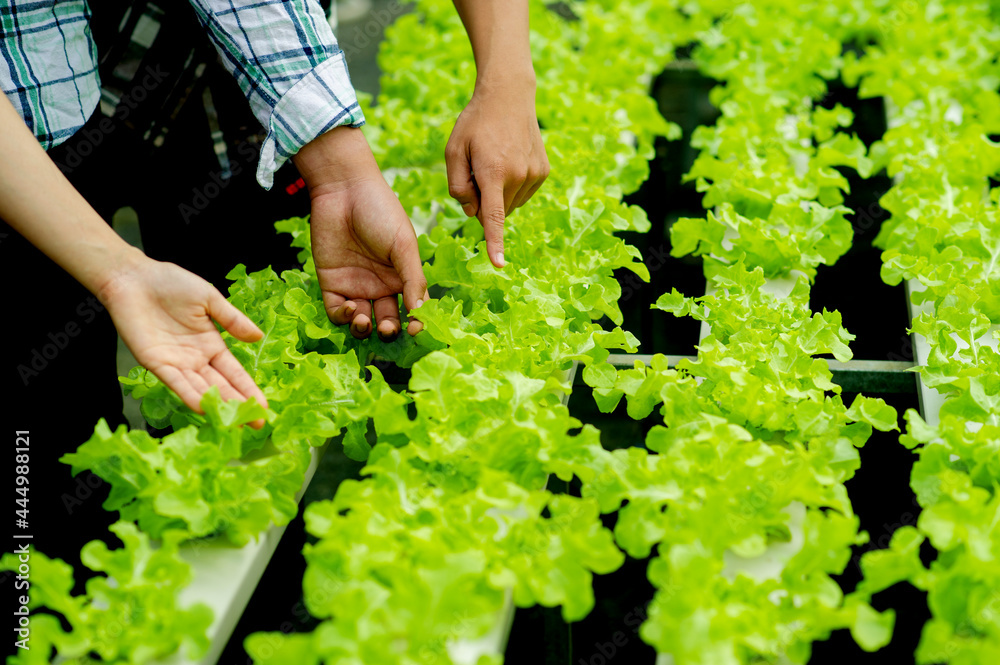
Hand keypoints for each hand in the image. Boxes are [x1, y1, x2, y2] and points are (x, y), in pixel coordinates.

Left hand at [99, 251, 269, 426]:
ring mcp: (176, 363)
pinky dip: (188, 395)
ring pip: (200, 388)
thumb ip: (232, 320)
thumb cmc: (171, 283)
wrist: (134, 279)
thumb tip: (258, 336)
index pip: (234, 372)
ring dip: (217, 405)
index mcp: (211, 344)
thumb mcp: (209, 299)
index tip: (263, 407)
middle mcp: (196, 359)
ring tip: (235, 422)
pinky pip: (175, 382)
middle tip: (257, 425)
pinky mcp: (155, 363)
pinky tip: (203, 408)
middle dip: (238, 405)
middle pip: (221, 386)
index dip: (249, 389)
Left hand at [294, 127, 428, 339]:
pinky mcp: (331, 283)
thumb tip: (421, 312)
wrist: (344, 190)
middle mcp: (380, 285)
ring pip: (361, 322)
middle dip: (388, 331)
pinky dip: (343, 317)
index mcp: (402, 277)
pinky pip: (336, 311)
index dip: (415, 323)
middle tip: (387, 328)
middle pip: (386, 321)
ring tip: (365, 319)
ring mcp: (355, 286)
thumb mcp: (404, 245)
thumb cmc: (381, 211)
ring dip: (364, 329)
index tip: (415, 329)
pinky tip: (351, 307)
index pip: (412, 309)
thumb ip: (413, 279)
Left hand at [445, 78, 548, 267]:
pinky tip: (508, 162)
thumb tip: (473, 213)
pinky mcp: (543, 172)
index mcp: (492, 172)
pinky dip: (512, 187)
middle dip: (483, 201)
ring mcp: (534, 174)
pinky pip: (522, 194)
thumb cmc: (475, 124)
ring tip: (494, 162)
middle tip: (477, 170)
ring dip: (498, 194)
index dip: (495, 242)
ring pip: (509, 205)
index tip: (499, 264)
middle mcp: (518, 175)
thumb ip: (457, 187)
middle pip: (495, 211)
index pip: (493, 216)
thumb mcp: (453, 151)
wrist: (509, 96)